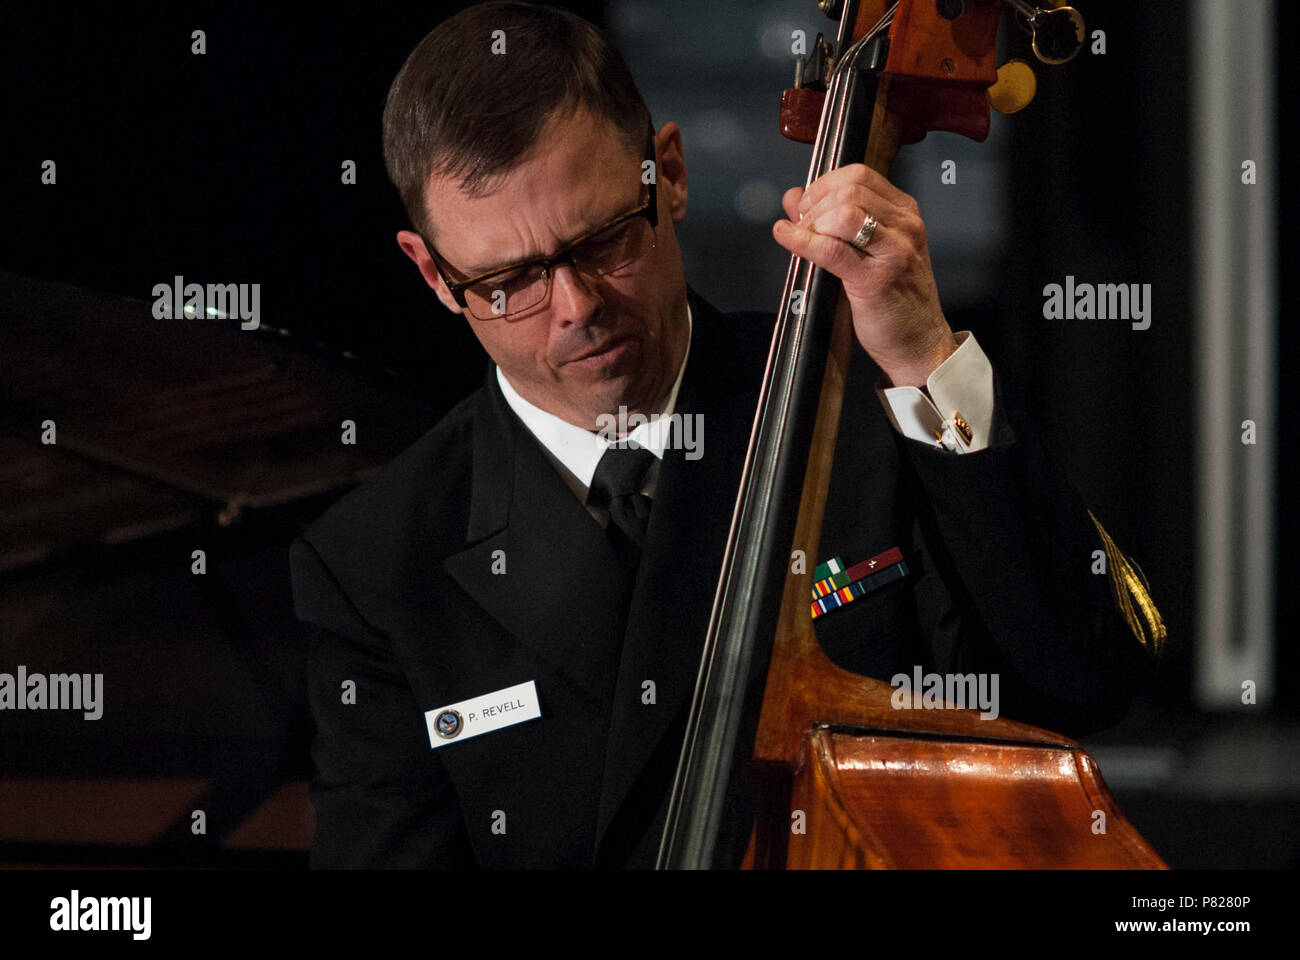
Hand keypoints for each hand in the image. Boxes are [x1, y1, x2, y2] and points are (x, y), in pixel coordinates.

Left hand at [773, 164, 956, 387]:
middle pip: (849, 189)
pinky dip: (802, 241)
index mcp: (905, 213)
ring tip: (802, 238)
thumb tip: (793, 197)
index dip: (824, 185)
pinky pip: (832, 250)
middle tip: (801, 225)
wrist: (919, 343)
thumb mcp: (868, 251)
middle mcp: (905, 226)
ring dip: (812, 222)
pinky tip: (787, 237)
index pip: (859, 176)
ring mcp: (894, 251)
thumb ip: (833, 220)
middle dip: (815, 204)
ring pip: (843, 213)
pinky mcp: (876, 279)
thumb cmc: (894, 299)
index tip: (807, 205)